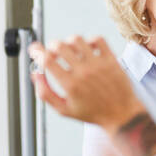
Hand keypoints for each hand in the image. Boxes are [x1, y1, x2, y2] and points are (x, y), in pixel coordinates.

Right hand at [28, 36, 143, 131]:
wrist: (121, 115)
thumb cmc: (92, 114)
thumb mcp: (64, 110)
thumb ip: (45, 93)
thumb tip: (35, 75)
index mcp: (71, 85)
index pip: (47, 60)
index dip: (37, 52)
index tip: (34, 50)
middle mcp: (84, 72)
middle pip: (60, 46)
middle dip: (51, 47)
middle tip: (53, 52)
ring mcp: (98, 64)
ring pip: (77, 40)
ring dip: (68, 42)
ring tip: (69, 50)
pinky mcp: (111, 60)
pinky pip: (98, 39)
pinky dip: (89, 40)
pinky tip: (87, 49)